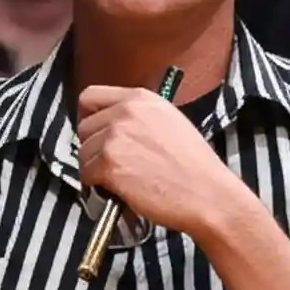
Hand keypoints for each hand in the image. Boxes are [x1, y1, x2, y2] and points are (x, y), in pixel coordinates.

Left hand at [78, 86, 240, 236]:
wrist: (206, 192)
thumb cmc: (196, 166)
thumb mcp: (171, 122)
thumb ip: (140, 117)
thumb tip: (114, 127)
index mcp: (141, 98)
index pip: (90, 97)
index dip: (91, 117)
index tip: (98, 132)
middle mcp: (126, 112)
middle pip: (84, 126)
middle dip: (94, 146)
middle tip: (114, 162)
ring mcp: (115, 137)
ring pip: (83, 152)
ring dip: (96, 168)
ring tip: (122, 178)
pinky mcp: (109, 163)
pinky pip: (86, 175)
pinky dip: (98, 186)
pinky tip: (120, 188)